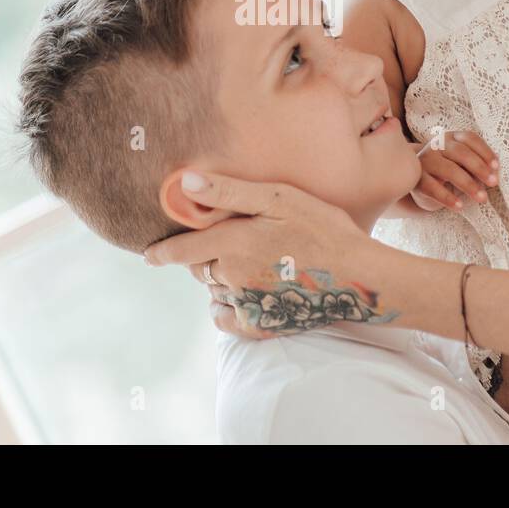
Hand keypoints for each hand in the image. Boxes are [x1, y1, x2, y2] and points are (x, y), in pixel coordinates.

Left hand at [144, 171, 386, 338]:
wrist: (359, 276)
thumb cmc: (323, 227)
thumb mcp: (279, 198)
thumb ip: (229, 192)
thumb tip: (184, 182)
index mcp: (231, 243)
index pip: (181, 250)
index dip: (162, 253)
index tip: (149, 256)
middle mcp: (231, 276)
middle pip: (199, 268)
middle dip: (203, 257)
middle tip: (228, 245)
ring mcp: (245, 304)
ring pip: (214, 291)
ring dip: (218, 281)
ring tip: (245, 266)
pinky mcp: (260, 325)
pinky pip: (226, 319)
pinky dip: (226, 308)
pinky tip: (244, 294)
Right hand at [411, 131, 498, 211]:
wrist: (419, 183)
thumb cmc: (448, 172)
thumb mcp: (463, 165)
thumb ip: (478, 165)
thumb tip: (496, 174)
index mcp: (451, 138)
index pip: (470, 138)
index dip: (485, 151)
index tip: (497, 167)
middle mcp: (437, 145)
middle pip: (460, 152)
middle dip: (480, 168)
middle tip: (494, 183)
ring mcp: (425, 160)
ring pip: (449, 169)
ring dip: (468, 184)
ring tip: (482, 198)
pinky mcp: (416, 178)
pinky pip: (433, 188)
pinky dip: (447, 198)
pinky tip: (459, 206)